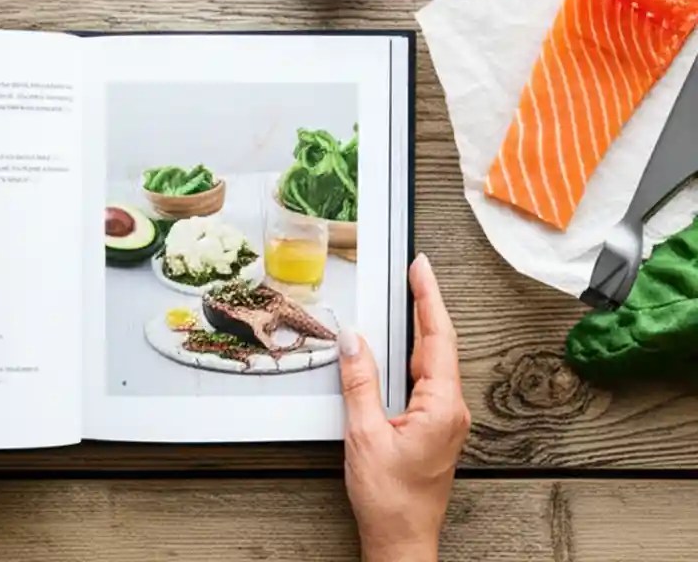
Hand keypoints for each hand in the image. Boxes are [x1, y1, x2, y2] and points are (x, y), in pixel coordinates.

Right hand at [337, 254, 469, 561]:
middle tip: (414, 272)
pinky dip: (413, 355)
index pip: (436, 337)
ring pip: (433, 361)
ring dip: (420, 328)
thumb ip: (359, 383)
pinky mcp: (434, 428)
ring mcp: (445, 419)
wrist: (401, 540)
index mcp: (442, 406)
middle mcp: (451, 409)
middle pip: (439, 343)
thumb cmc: (390, 500)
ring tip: (408, 299)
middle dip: (426, 304)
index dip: (428, 297)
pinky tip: (400, 350)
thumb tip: (352, 340)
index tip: (420, 268)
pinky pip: (426, 380)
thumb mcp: (364, 434)